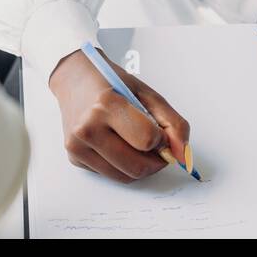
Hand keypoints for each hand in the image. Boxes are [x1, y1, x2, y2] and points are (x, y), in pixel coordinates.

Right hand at [48, 48, 189, 183]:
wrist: (74, 79)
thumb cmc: (111, 83)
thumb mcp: (146, 93)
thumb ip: (172, 122)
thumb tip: (182, 153)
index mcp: (106, 105)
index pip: (147, 139)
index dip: (162, 140)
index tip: (162, 133)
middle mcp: (88, 127)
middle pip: (137, 167)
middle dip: (156, 162)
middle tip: (158, 148)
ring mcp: (78, 145)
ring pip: (125, 177)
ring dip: (141, 167)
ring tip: (139, 145)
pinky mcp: (74, 157)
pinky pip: (111, 175)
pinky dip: (122, 165)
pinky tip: (118, 144)